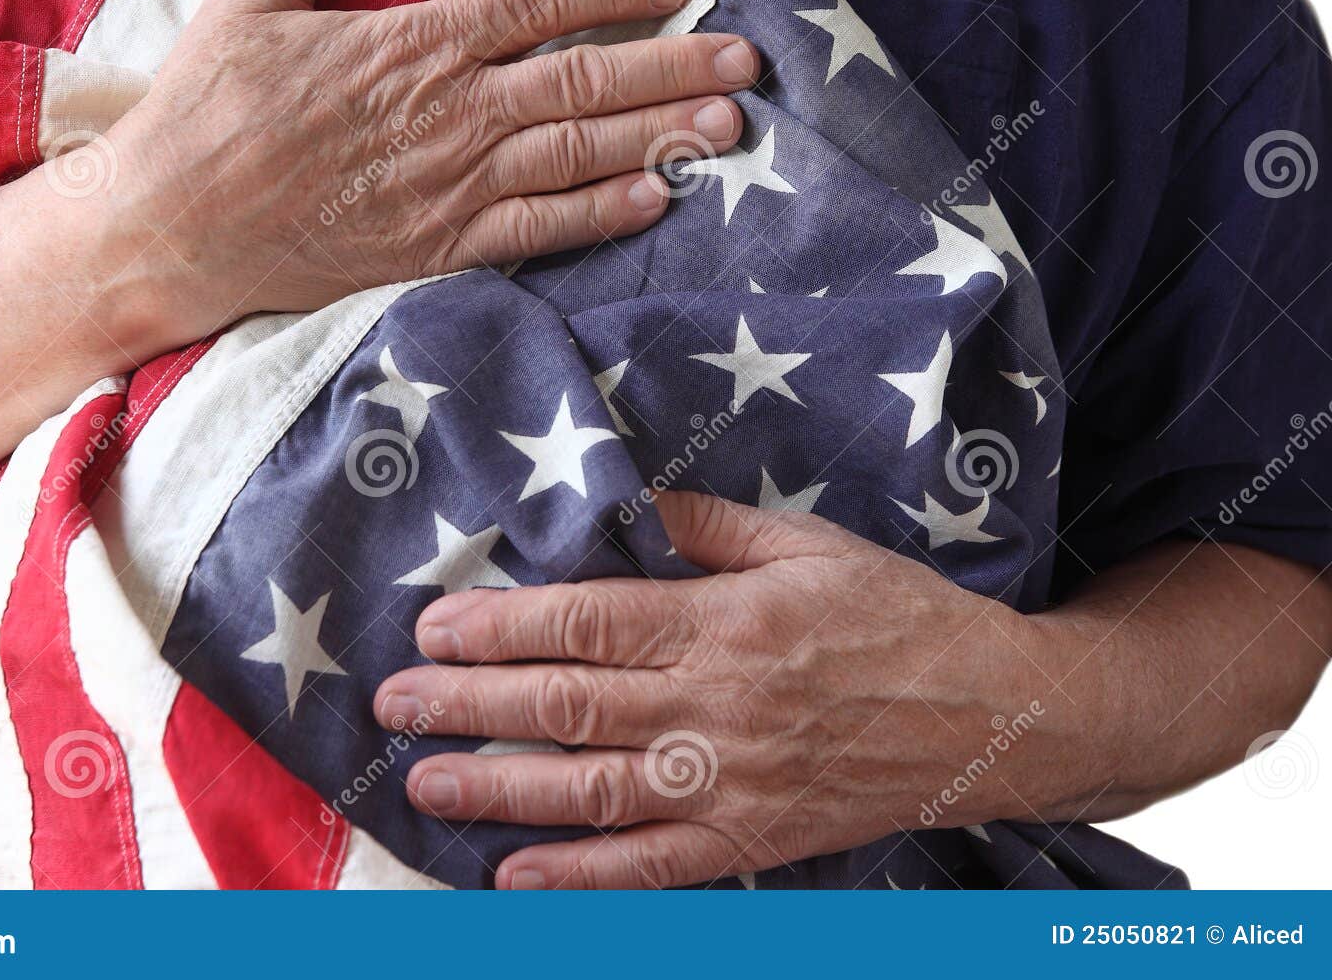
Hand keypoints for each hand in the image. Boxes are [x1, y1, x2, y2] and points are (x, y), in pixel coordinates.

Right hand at [109, 0, 756, 334]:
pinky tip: (657, 199)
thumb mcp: (248, 1)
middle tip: (746, 63)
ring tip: (727, 128)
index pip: (536, 7)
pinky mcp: (438, 248)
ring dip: (661, 139)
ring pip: (577, 156)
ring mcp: (449, 187)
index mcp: (410, 46)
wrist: (173, 230)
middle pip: (583, 83)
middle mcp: (448, 115)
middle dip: (672, 68)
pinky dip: (602, 215)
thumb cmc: (207, 113)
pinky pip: (538, 230)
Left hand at [375, 490, 1081, 888]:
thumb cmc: (894, 616)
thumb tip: (626, 504)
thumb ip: (710, 524)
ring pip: (591, 789)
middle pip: (568, 706)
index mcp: (723, 623)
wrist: (990, 715)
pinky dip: (578, 880)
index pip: (585, 623)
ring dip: (498, 787)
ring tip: (424, 779)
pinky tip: (512, 877)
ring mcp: (729, 782)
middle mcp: (714, 707)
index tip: (435, 627)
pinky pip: (650, 869)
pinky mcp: (750, 840)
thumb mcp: (808, 542)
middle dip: (469, 704)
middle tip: (393, 702)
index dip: (501, 628)